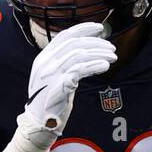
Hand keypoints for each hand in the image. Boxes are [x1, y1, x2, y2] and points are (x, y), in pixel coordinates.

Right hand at [24, 21, 116, 137]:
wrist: (38, 123)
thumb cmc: (49, 102)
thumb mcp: (53, 77)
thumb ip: (64, 64)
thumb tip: (85, 52)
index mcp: (44, 58)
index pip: (65, 36)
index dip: (83, 29)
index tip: (100, 28)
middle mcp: (46, 63)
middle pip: (75, 44)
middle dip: (96, 43)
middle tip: (112, 47)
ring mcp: (52, 74)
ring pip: (79, 55)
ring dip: (99, 54)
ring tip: (113, 57)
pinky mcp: (59, 86)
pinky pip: (79, 71)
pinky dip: (94, 66)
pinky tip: (105, 65)